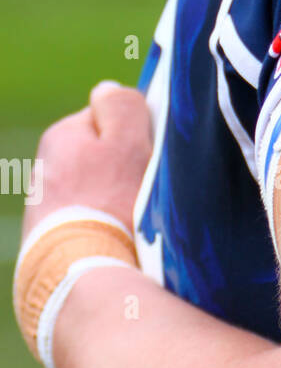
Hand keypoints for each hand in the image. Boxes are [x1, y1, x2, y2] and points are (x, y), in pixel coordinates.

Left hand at [22, 82, 152, 245]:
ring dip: (116, 208)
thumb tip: (108, 89)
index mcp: (61, 137)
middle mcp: (45, 170)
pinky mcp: (49, 247)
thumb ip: (122, 107)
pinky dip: (104, 234)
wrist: (81, 278)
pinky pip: (87, 229)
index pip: (107, 120)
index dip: (136, 136)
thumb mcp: (127, 144)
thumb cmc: (112, 207)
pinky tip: (116, 249)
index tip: (150, 158)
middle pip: (101, 162)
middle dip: (125, 175)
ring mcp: (44, 211)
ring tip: (132, 229)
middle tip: (146, 197)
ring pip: (95, 197)